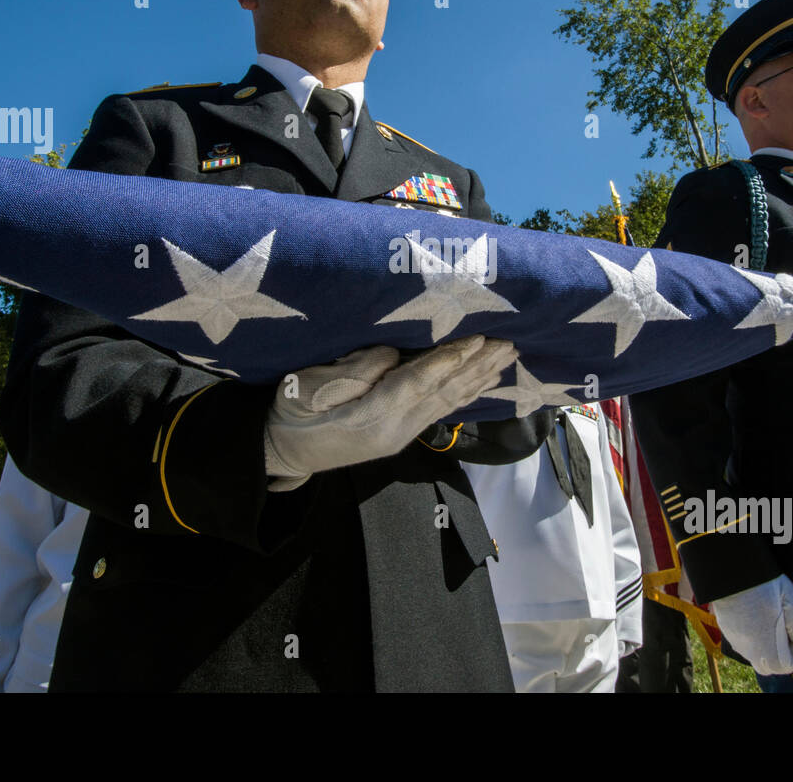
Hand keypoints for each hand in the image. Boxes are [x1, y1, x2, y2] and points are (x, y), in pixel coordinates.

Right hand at [264, 335, 514, 489]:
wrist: (282, 454)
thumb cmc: (289, 416)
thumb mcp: (306, 388)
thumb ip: (353, 371)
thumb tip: (393, 355)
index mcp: (371, 418)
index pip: (418, 383)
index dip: (449, 360)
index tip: (479, 339)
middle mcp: (396, 430)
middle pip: (445, 393)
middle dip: (478, 366)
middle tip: (510, 343)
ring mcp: (402, 434)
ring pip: (449, 401)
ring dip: (480, 377)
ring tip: (508, 357)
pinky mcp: (402, 433)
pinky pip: (442, 409)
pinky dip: (466, 391)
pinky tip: (484, 380)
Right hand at [710, 574, 792, 674]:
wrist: (729, 570)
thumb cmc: (762, 584)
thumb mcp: (790, 599)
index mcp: (767, 644)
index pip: (784, 667)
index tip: (790, 633)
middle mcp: (749, 647)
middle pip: (767, 666)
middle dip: (777, 655)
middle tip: (780, 630)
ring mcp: (735, 639)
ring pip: (753, 654)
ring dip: (762, 645)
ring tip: (765, 620)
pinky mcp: (725, 629)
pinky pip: (741, 642)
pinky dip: (749, 636)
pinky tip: (752, 616)